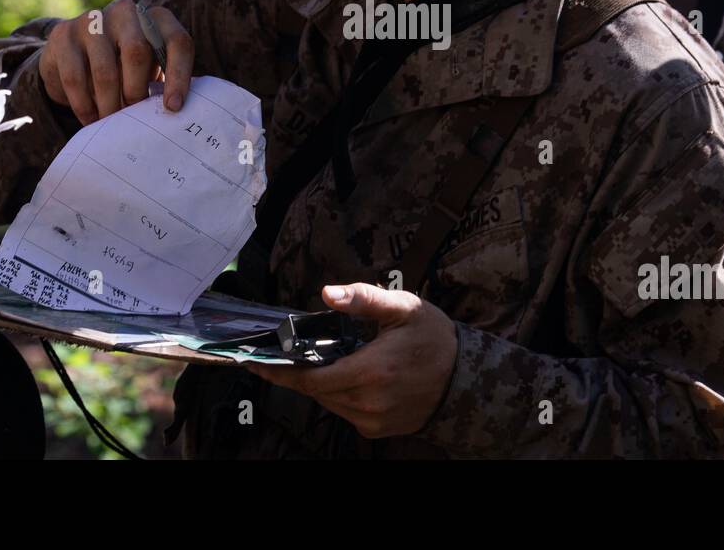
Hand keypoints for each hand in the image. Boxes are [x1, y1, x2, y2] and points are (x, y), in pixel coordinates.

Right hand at [38, 0, 194, 125]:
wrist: (77, 53)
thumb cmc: (126, 67)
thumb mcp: (150, 68)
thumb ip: (163, 82)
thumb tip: (172, 111)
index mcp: (157, 18)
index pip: (177, 42)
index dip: (179, 76)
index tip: (173, 107)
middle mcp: (127, 12)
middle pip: (137, 53)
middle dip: (136, 92)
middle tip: (132, 117)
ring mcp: (93, 20)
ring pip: (105, 71)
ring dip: (109, 104)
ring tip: (111, 124)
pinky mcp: (64, 34)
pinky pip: (75, 78)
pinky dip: (84, 105)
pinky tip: (91, 120)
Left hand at [249, 283, 458, 438]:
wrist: (468, 378)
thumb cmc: (435, 338)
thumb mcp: (403, 308)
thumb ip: (363, 300)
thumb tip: (327, 293)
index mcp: (371, 371)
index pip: (311, 378)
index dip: (280, 372)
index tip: (256, 363)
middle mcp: (368, 402)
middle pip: (316, 391)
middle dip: (299, 374)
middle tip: (286, 354)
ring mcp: (373, 420)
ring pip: (330, 402)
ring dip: (320, 383)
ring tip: (322, 360)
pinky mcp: (378, 429)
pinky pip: (346, 412)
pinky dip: (340, 394)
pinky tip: (349, 375)